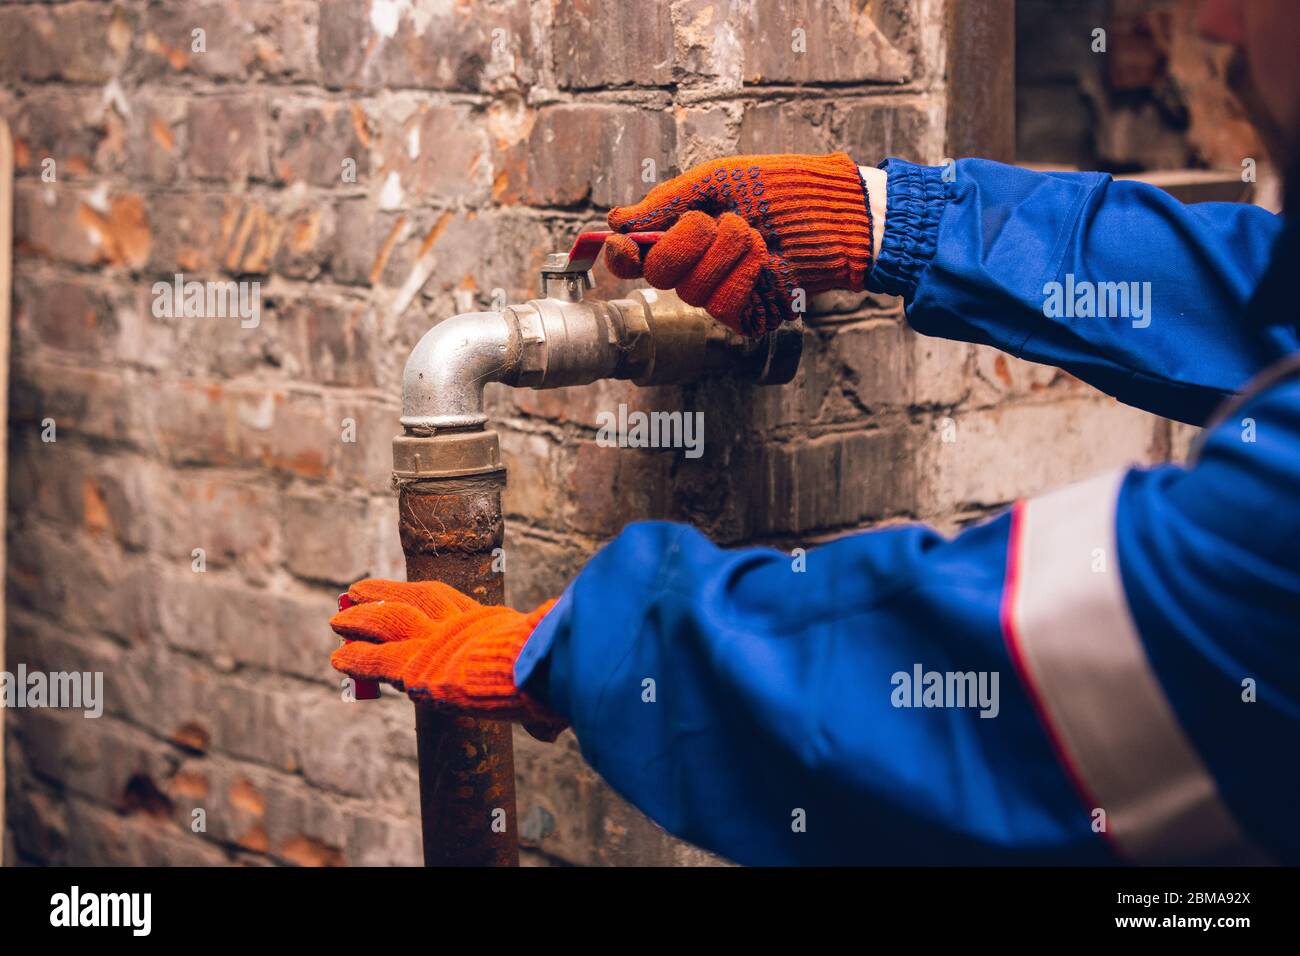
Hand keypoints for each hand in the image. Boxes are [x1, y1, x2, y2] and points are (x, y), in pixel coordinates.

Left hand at [329, 579, 564, 740]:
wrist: (533, 667)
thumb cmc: (548, 673)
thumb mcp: (544, 674)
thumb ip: (538, 704)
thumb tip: (549, 730)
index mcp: (488, 622)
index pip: (448, 602)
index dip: (421, 597)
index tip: (405, 594)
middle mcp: (458, 625)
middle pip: (415, 600)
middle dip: (386, 594)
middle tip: (359, 590)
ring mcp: (434, 643)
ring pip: (389, 620)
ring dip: (361, 618)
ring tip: (338, 617)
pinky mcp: (415, 666)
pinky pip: (377, 660)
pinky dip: (356, 658)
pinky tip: (338, 658)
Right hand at [604, 152, 874, 335]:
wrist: (835, 213)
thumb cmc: (780, 189)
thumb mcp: (716, 182)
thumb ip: (665, 203)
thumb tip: (616, 221)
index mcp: (683, 236)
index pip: (634, 257)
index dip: (621, 255)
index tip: (623, 245)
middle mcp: (696, 269)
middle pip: (658, 273)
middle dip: (687, 242)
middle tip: (721, 222)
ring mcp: (721, 294)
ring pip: (692, 290)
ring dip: (727, 254)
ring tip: (756, 236)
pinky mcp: (748, 316)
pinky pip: (723, 308)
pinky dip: (743, 279)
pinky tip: (765, 263)